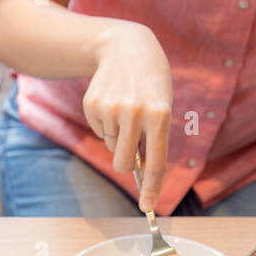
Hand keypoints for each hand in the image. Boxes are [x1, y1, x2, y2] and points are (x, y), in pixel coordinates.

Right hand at [82, 22, 173, 211]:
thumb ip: (153, 139)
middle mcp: (136, 113)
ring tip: (125, 108)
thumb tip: (137, 173)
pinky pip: (100, 131)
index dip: (151, 188)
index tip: (147, 207)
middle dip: (126, 161)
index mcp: (160, 115)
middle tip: (131, 143)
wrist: (126, 47)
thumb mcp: (162, 106)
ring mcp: (112, 109)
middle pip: (123, 163)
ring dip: (117, 135)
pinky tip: (113, 102)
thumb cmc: (151, 83)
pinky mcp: (93, 105)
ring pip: (111, 146)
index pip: (155, 162)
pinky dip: (106, 123)